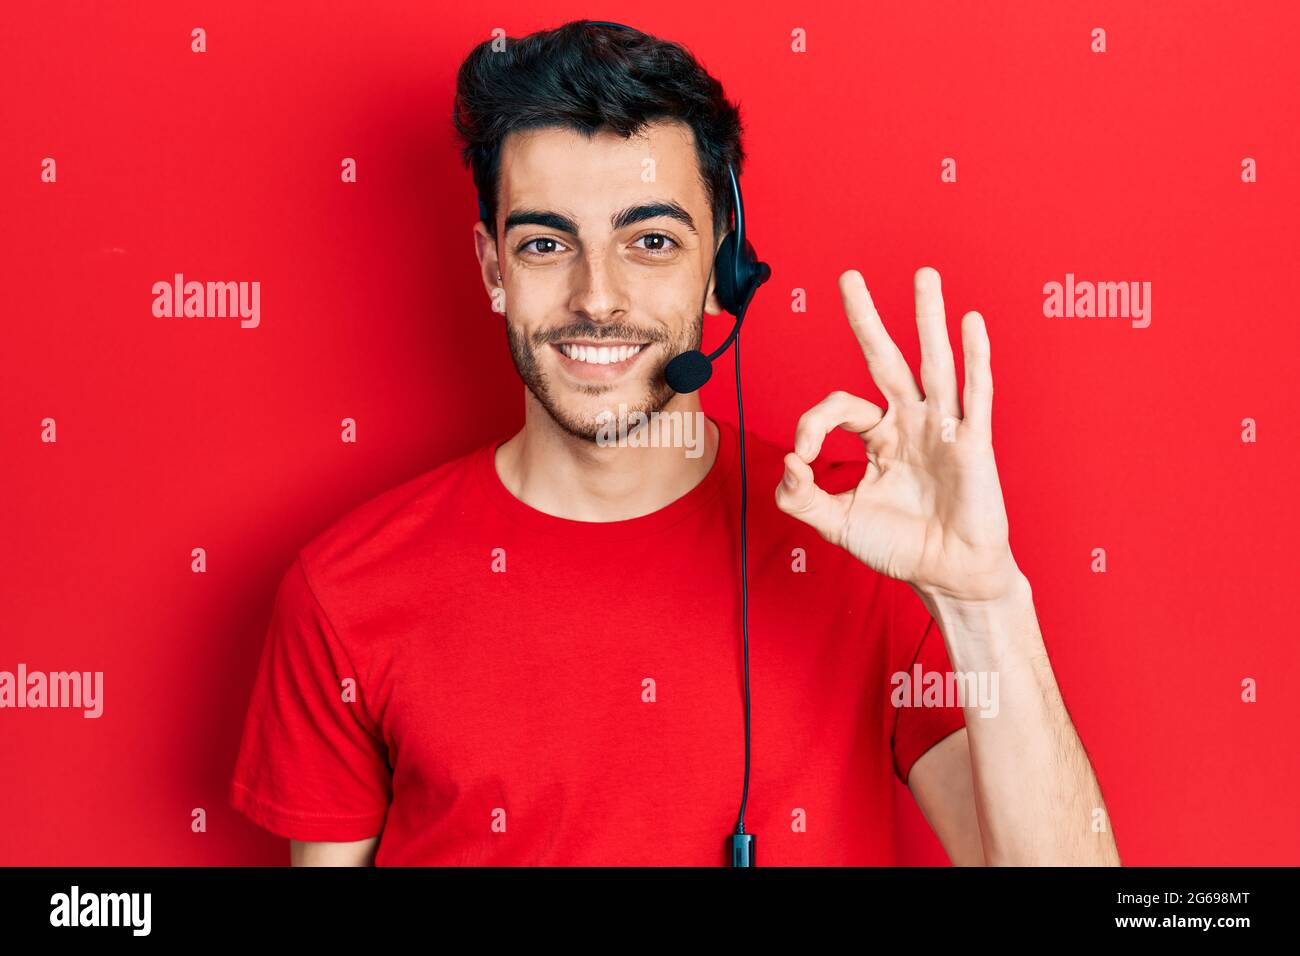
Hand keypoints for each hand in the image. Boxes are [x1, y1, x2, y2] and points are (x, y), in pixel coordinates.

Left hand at [775, 267, 1022, 605]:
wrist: (947, 576)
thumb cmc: (899, 548)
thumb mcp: (837, 523)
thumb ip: (801, 498)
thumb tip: (787, 463)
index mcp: (878, 437)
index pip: (838, 407)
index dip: (812, 426)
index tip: (803, 461)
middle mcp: (910, 423)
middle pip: (885, 359)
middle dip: (866, 319)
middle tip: (848, 277)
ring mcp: (943, 429)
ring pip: (933, 364)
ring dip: (928, 318)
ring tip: (924, 276)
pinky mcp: (973, 443)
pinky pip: (975, 394)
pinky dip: (975, 358)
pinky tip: (971, 322)